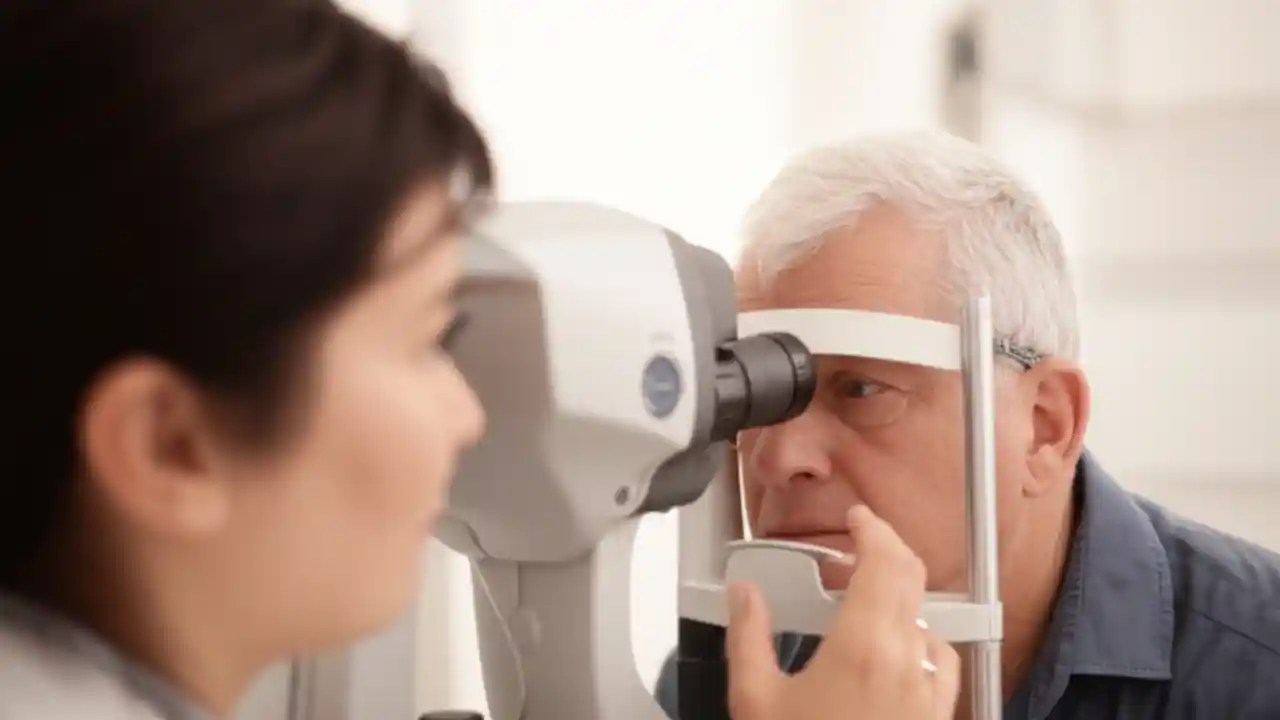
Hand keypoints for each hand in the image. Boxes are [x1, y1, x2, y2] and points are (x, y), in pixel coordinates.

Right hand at [724, 505, 959, 719]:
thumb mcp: (755, 699)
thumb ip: (748, 635)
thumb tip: (744, 595)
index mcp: (863, 646)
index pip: (885, 560)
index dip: (873, 529)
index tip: (857, 518)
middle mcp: (907, 663)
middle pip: (913, 580)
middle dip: (886, 552)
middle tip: (856, 549)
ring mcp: (928, 695)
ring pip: (927, 622)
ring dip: (899, 601)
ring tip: (862, 608)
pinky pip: (940, 664)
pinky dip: (919, 643)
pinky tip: (893, 657)